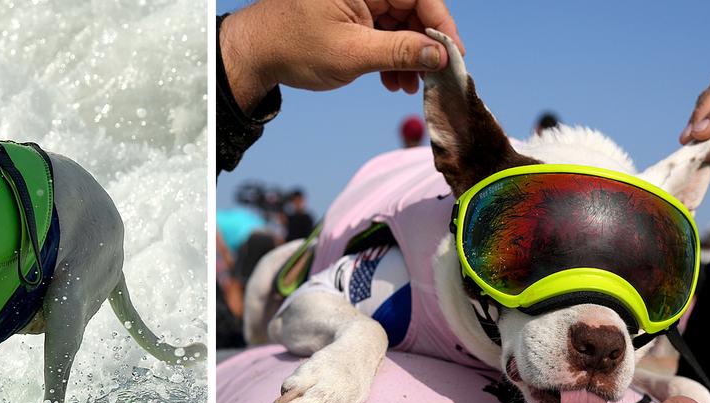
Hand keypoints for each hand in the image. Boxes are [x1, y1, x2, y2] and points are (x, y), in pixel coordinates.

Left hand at [221, 0, 463, 112]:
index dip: (441, 25)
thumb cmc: (294, 47)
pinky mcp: (354, 16)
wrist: (256, 54)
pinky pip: (385, 31)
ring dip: (409, 56)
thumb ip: (400, 52)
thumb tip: (440, 55)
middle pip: (414, 9)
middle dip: (424, 46)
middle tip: (433, 79)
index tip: (453, 56)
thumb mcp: (353, 54)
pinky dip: (392, 56)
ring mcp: (360, 0)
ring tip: (408, 87)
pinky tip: (393, 82)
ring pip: (401, 24)